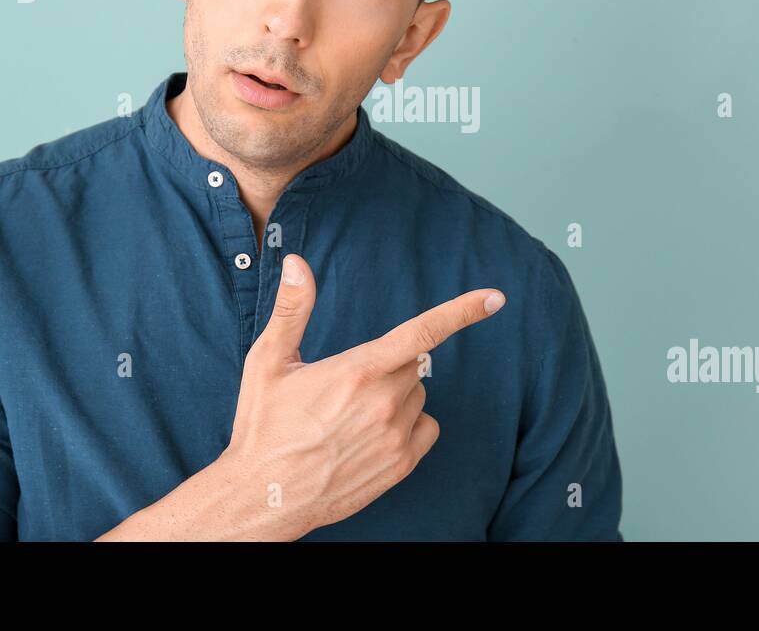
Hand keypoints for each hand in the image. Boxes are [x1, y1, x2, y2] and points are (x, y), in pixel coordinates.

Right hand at [221, 252, 504, 539]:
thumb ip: (292, 309)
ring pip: (417, 394)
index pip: (422, 332)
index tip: (494, 297)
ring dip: (395, 395)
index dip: (462, 312)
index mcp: (357, 371)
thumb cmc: (264, 426)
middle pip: (412, 363)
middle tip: (345, 386)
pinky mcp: (401, 465)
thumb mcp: (269, 361)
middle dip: (387, 365)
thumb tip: (297, 263)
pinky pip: (426, 426)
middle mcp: (383, 402)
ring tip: (350, 415)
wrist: (265, 495)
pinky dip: (409, 424)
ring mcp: (395, 436)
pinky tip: (372, 433)